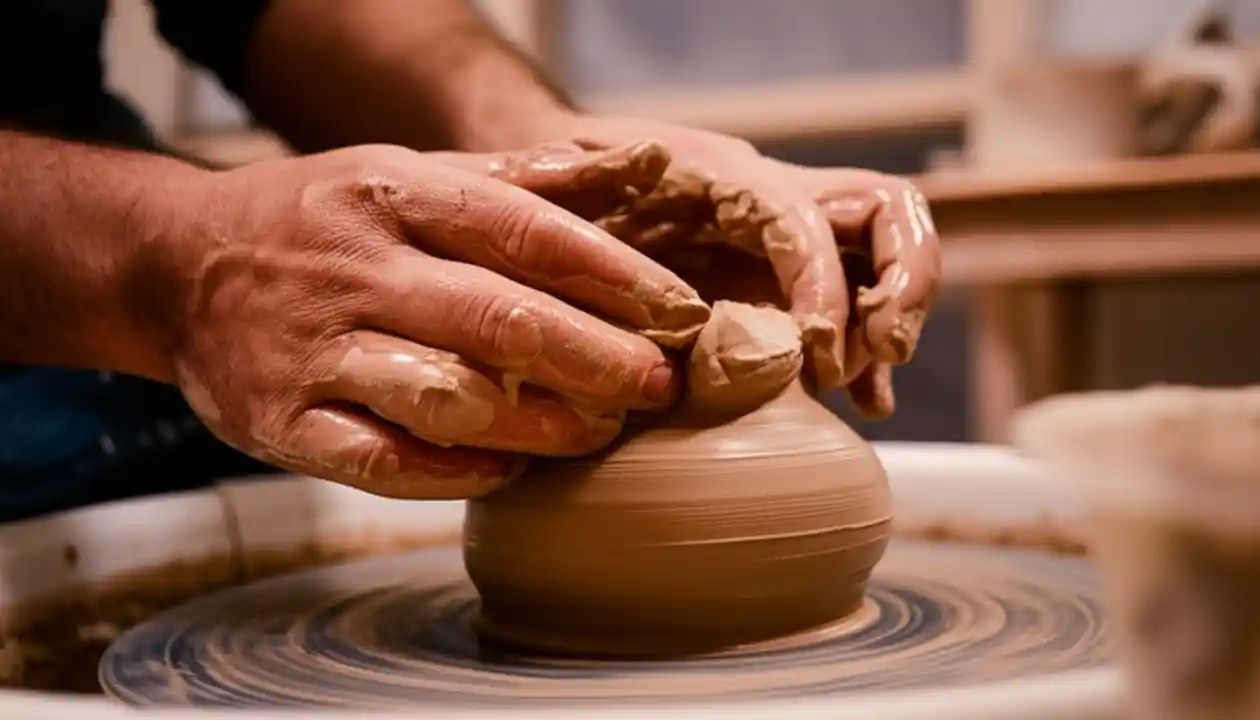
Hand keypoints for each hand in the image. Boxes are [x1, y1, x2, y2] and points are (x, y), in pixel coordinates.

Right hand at [154, 143, 708, 498]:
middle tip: (659, 385)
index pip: (526, 233)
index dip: (615, 276)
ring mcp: (315, 350)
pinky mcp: (282, 421)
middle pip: (498, 318)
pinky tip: (509, 469)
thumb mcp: (403, 176)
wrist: (176, 265)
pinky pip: (379, 462)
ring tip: (598, 430)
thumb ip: (511, 183)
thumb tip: (624, 169)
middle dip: (596, 358)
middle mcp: (356, 269)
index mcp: (395, 196)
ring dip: (536, 422)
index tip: (679, 312)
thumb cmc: (319, 220)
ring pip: (445, 397)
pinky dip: (454, 473)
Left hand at [532, 114, 940, 417]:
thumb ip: (601, 207)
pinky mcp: (781, 275)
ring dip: (892, 321)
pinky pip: (853, 303)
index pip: (803, 217)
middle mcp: (769, 195)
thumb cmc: (553, 191)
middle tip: (886, 353)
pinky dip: (867, 353)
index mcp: (720, 175)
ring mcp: (783, 234)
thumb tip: (658, 234)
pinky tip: (868, 405)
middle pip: (886, 210)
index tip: (815, 356)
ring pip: (881, 254)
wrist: (551, 186)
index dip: (823, 284)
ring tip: (869, 392)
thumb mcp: (561, 192)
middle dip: (905, 283)